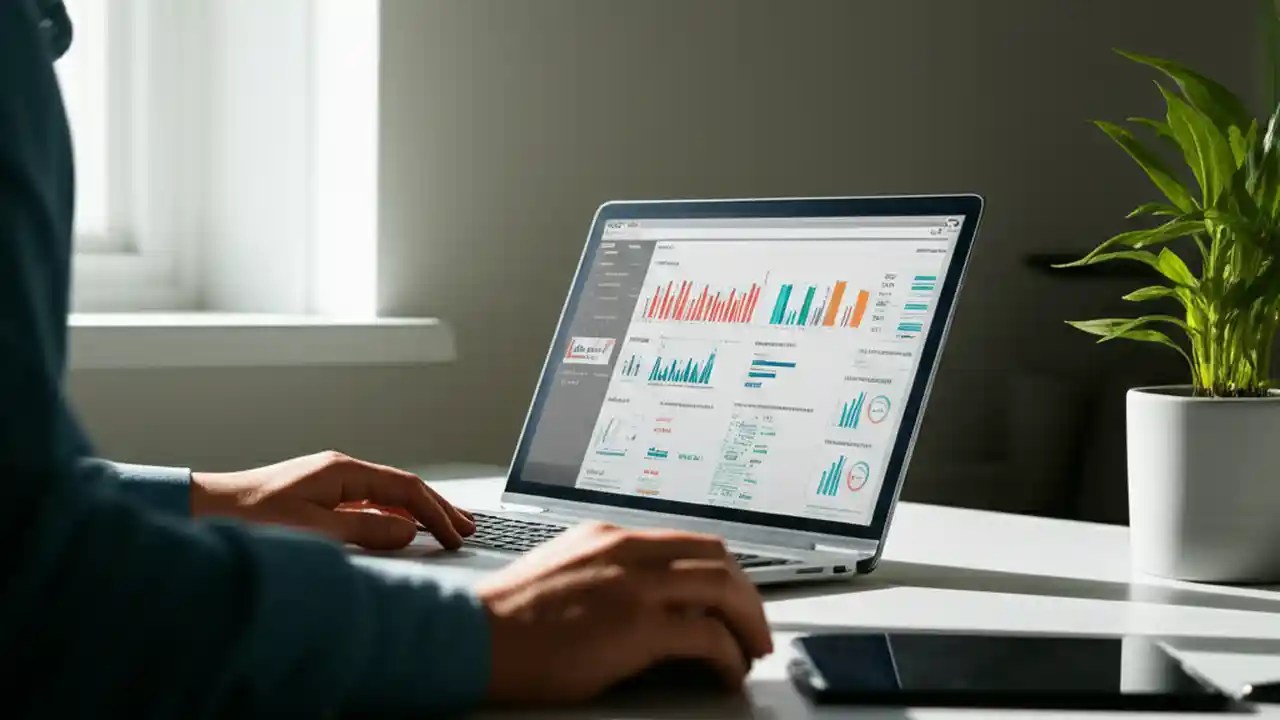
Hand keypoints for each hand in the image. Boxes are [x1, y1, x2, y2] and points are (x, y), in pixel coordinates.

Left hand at [190, 451, 474, 549]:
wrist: (203, 510)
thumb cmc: (250, 518)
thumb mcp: (314, 528)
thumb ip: (365, 531)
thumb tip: (407, 533)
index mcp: (343, 471)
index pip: (406, 489)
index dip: (436, 513)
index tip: (455, 536)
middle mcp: (340, 471)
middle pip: (403, 488)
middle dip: (437, 508)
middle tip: (466, 528)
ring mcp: (330, 482)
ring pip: (388, 496)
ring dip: (418, 513)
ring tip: (445, 527)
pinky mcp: (318, 496)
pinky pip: (370, 504)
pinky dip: (394, 516)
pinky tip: (402, 529)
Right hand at [475, 522, 771, 703]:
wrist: (473, 635)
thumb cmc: (507, 617)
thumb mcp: (565, 571)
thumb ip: (608, 573)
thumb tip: (649, 602)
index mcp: (611, 537)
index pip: (690, 541)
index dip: (723, 571)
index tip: (734, 595)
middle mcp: (628, 551)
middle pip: (718, 559)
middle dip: (747, 595)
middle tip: (755, 628)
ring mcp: (635, 585)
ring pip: (723, 589)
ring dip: (748, 623)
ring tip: (752, 650)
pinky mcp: (637, 625)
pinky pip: (708, 636)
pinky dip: (728, 655)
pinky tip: (727, 673)